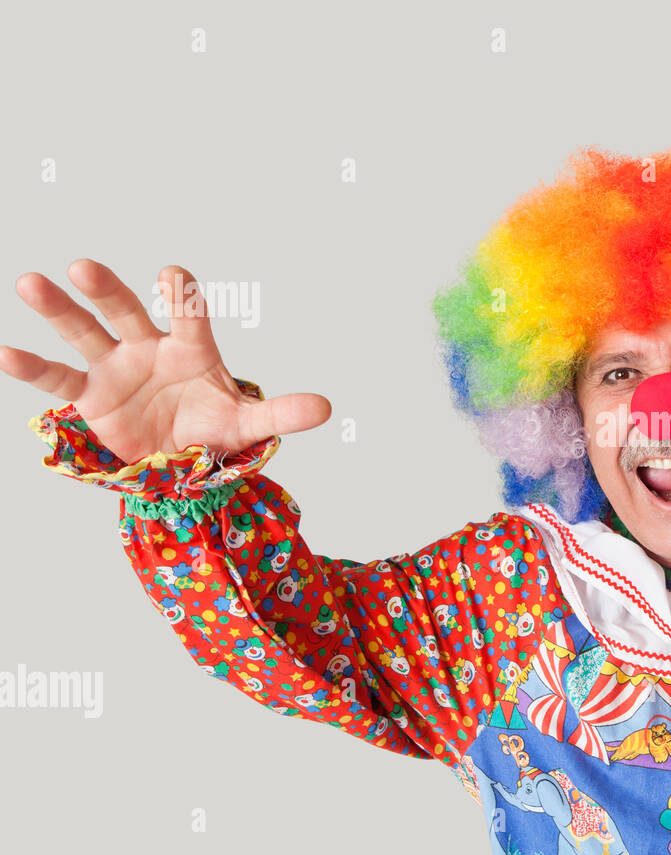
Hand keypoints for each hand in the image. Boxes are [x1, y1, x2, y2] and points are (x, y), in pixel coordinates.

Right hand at [2, 260, 330, 462]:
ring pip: (84, 332)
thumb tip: (328, 408)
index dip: (180, 296)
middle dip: (108, 290)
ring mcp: (115, 369)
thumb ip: (282, 413)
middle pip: (126, 312)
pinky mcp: (90, 397)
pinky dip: (34, 367)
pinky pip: (58, 380)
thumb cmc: (214, 430)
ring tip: (31, 282)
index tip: (173, 275)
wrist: (181, 460)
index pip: (188, 316)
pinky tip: (7, 352)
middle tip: (84, 266)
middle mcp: (148, 348)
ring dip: (58, 310)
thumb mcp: (249, 425)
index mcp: (191, 350)